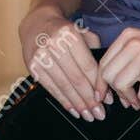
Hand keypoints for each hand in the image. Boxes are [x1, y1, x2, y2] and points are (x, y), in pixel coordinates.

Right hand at [20, 5, 111, 120]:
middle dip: (89, 99)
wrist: (37, 24)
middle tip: (99, 113)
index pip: (87, 65)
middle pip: (75, 78)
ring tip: (88, 115)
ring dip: (77, 104)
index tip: (107, 99)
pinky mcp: (33, 67)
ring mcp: (41, 57)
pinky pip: (51, 88)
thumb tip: (106, 83)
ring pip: (63, 86)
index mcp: (70, 35)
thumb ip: (96, 53)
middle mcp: (54, 45)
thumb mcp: (83, 34)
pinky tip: (73, 110)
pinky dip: (63, 101)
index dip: (98, 85)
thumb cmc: (65, 31)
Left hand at [97, 27, 139, 114]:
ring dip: (129, 99)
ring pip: (120, 85)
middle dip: (113, 92)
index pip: (103, 62)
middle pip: (107, 75)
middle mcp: (132, 44)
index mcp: (127, 36)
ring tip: (137, 103)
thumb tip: (108, 83)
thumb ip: (127, 58)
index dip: (100, 82)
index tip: (102, 95)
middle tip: (125, 101)